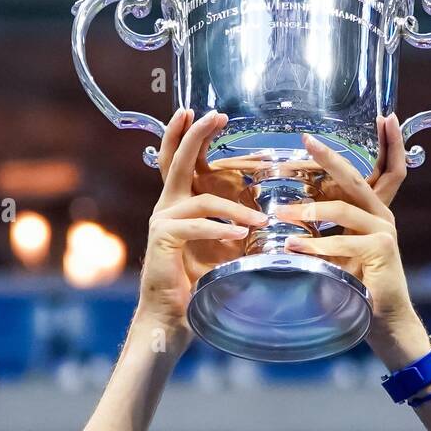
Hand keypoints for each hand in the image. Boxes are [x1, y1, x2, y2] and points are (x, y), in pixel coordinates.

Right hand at [138, 109, 268, 341]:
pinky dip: (219, 230)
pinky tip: (237, 238)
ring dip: (234, 210)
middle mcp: (166, 206)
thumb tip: (269, 217)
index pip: (179, 161)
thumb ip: (235, 228)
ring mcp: (162, 221)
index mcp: (178, 204)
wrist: (172, 317)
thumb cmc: (197, 284)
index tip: (203, 113)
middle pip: (178, 161)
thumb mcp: (222, 249)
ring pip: (202, 201)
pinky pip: (196, 226)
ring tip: (260, 224)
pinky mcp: (163, 239)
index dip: (188, 135)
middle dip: (196, 135)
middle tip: (216, 115)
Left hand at [271, 114, 427, 362]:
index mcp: (374, 211)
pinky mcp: (380, 250)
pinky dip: (316, 245)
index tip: (385, 116)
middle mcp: (382, 215)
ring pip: (342, 210)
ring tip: (279, 215)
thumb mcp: (337, 252)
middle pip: (356, 178)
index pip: (387, 168)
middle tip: (309, 141)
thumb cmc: (357, 287)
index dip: (389, 142)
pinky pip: (342, 242)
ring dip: (308, 212)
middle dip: (331, 158)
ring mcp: (384, 231)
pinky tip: (295, 248)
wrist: (384, 322)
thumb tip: (286, 213)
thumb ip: (323, 231)